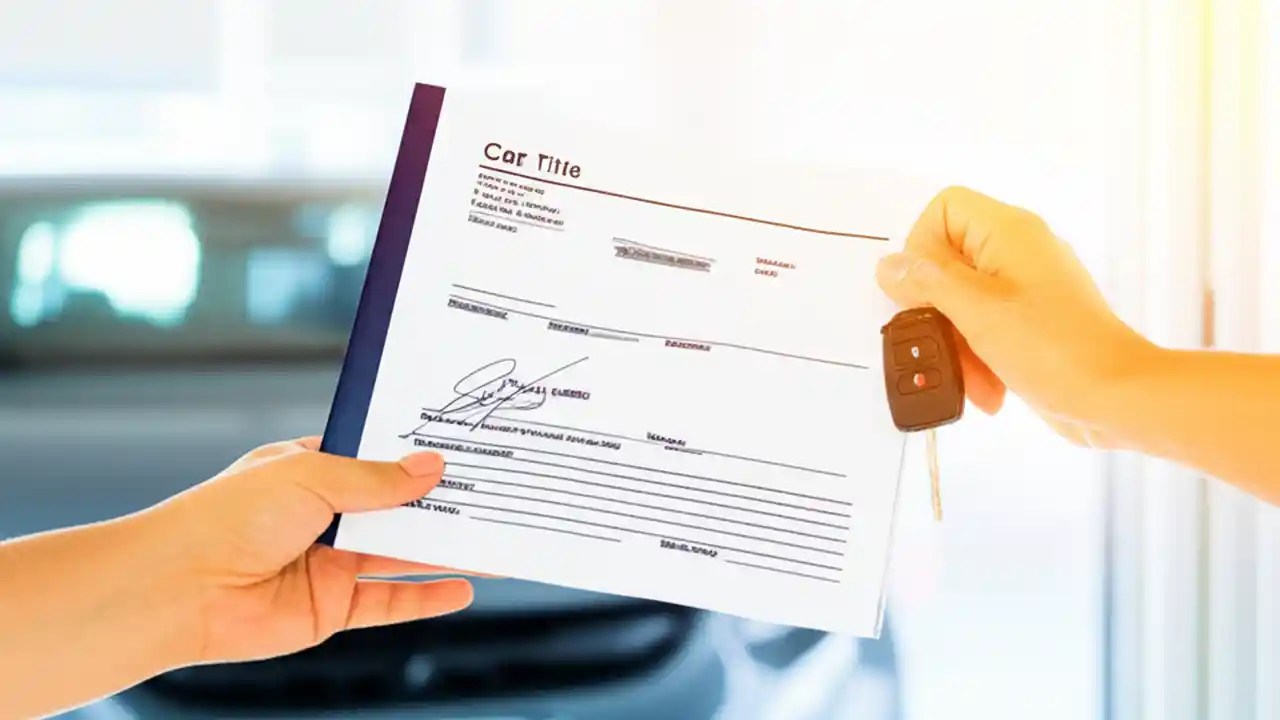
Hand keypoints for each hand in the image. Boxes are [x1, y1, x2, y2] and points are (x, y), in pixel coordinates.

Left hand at [147, 437, 476, 664]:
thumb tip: (430, 469)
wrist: (179, 588)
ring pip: (402, 554)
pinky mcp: (332, 608)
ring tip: (496, 541)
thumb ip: (376, 479)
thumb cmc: (226, 517)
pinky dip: (426, 597)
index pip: (377, 459)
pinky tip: (462, 588)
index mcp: (311, 471)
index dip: (417, 456)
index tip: (463, 449)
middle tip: (495, 495)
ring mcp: (330, 563)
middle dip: (443, 504)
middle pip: (397, 509)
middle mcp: (323, 516)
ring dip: (448, 550)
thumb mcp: (311, 475)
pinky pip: (390, 601)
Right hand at [875, 186, 1154, 446]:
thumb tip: (891, 265)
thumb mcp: (975, 311)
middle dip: (937, 310)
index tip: (924, 290)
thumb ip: (927, 282)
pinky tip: (986, 385)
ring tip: (971, 373)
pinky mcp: (1030, 323)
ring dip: (956, 343)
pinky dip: (977, 357)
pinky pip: (983, 329)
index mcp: (1010, 233)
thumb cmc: (1057, 349)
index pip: (945, 210)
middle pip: (946, 261)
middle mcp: (1018, 253)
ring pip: (961, 303)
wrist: (1114, 398)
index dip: (922, 247)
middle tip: (943, 335)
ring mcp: (1025, 289)